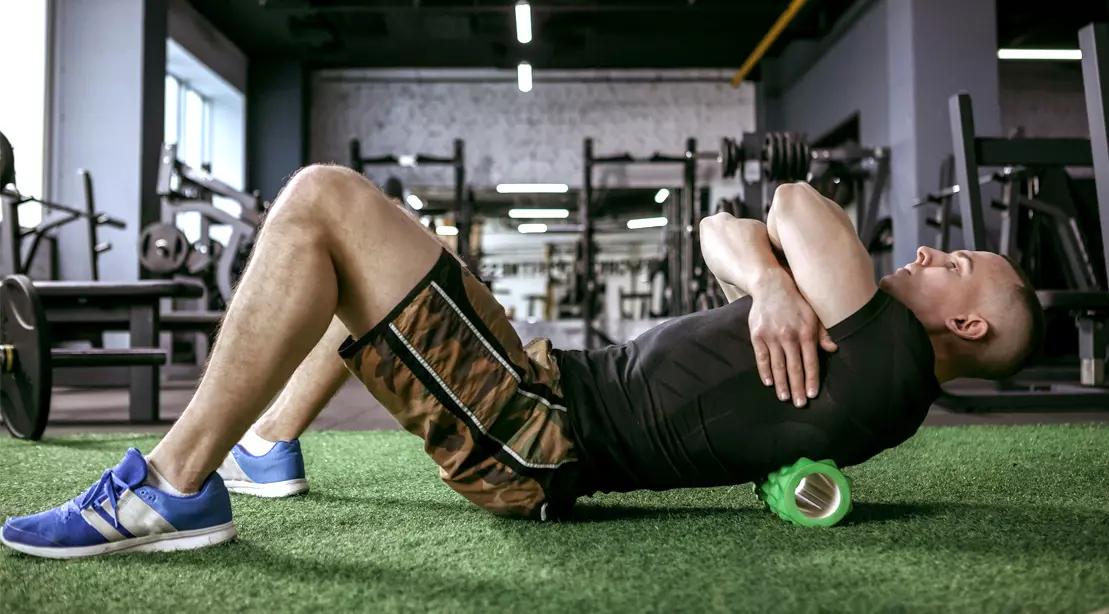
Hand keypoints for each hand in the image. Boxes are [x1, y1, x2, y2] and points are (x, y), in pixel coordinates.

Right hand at [749, 275, 837, 406]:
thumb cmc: (796, 301)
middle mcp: (789, 336)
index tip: (812, 394)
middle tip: (800, 404)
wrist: (770, 285)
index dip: (812, 379)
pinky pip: (761, 357)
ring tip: (785, 397)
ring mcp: (771, 336)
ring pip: (778, 365)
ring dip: (781, 384)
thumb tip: (833, 349)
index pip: (810, 361)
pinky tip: (769, 382)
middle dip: (798, 387)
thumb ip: (822, 333)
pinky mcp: (757, 335)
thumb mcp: (813, 314)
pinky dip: (765, 371)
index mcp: (805, 332)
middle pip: (794, 367)